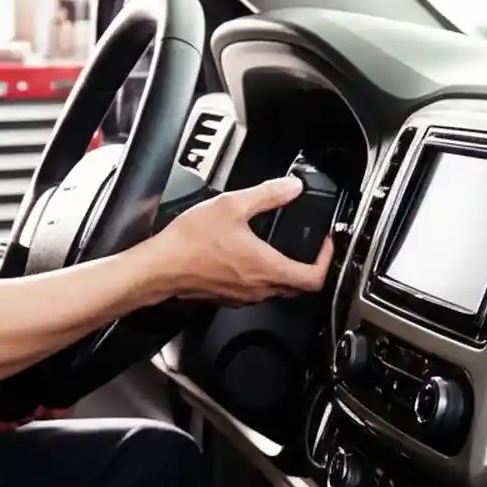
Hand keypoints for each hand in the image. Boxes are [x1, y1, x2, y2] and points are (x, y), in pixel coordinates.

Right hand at [149, 176, 333, 304]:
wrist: (159, 268)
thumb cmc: (189, 243)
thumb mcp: (232, 206)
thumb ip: (267, 195)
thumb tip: (291, 187)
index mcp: (267, 268)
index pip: (315, 278)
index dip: (327, 261)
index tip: (324, 244)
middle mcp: (258, 288)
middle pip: (299, 287)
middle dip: (308, 266)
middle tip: (307, 246)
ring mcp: (242, 297)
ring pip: (277, 289)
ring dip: (284, 271)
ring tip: (278, 247)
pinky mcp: (227, 299)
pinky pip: (255, 291)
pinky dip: (261, 276)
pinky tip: (248, 258)